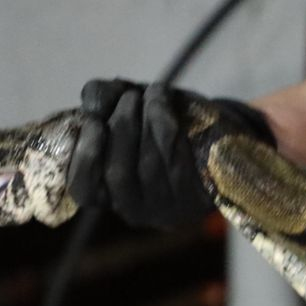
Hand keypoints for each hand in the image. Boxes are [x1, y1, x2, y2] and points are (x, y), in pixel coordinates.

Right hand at [67, 79, 274, 228]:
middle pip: (118, 175)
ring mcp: (172, 208)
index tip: (92, 123)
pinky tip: (161, 97)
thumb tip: (92, 105)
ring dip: (140, 121)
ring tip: (143, 94)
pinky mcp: (200, 196)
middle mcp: (140, 211)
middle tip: (125, 98)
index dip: (83, 159)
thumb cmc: (166, 122)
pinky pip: (175, 156)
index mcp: (113, 196)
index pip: (85, 192)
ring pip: (146, 165)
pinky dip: (162, 119)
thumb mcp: (129, 107)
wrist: (222, 132)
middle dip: (118, 130)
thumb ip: (103, 101)